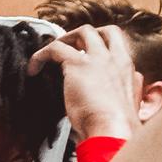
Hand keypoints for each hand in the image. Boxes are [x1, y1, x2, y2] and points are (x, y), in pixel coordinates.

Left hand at [30, 24, 138, 143]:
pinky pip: (55, 48)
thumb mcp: (126, 109)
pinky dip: (41, 55)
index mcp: (129, 71)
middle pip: (107, 31)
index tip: (86, 58)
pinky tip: (33, 68)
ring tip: (49, 54)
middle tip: (69, 48)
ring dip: (65, 39)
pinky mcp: (78, 63)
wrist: (112, 130)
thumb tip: (117, 95)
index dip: (101, 49)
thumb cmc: (115, 128)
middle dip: (88, 36)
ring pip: (83, 31)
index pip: (118, 49)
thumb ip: (126, 96)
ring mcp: (99, 58)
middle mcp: (117, 59)